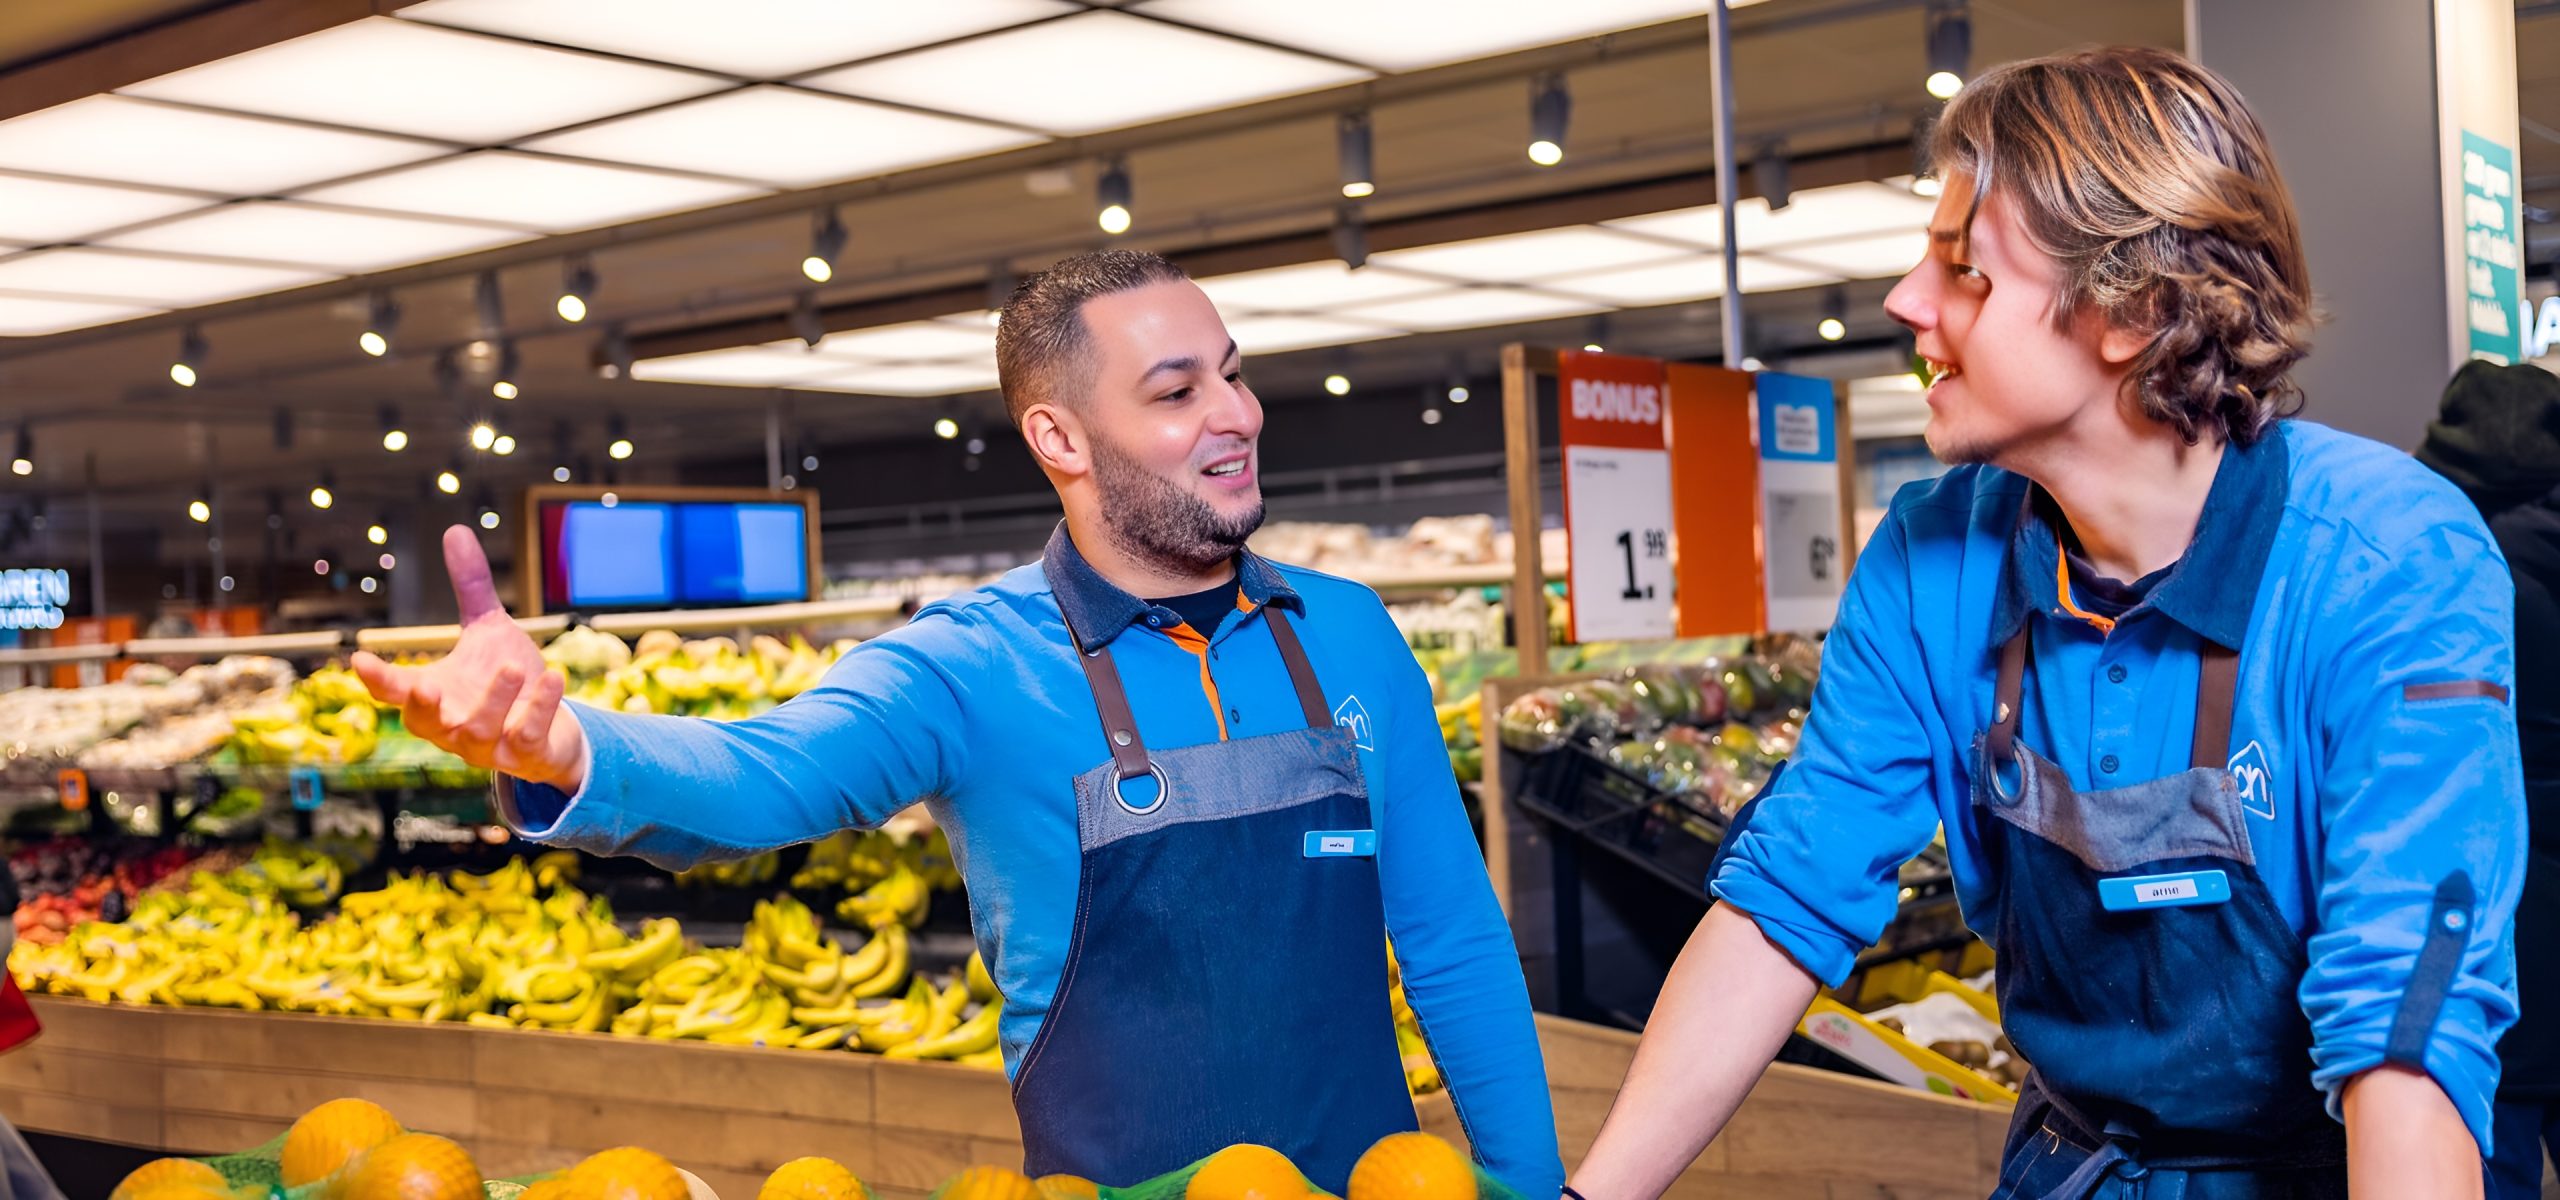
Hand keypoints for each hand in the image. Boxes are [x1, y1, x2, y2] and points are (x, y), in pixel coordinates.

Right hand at [351, 526, 587, 791]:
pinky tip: (553, 676)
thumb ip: (470, 588)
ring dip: (494, 701)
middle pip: (423, 723)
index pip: (394, 692)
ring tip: (510, 667)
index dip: (376, 678)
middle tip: (423, 684)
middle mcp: (452, 726)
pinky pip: (528, 735)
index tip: (358, 657)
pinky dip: (540, 707)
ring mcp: (488, 746)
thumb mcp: (488, 630)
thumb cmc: (508, 681)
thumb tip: (455, 529)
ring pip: (478, 732)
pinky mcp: (525, 754)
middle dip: (422, 707)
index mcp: (434, 697)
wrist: (553, 731)